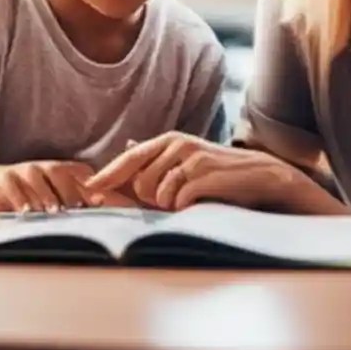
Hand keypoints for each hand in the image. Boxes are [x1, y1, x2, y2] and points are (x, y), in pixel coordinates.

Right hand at [0, 161, 98, 225]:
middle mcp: (25, 170)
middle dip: (48, 191)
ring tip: (28, 212)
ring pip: (11, 183)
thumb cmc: (31, 189)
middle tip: (56, 210)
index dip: (73, 185)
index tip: (85, 204)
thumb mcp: (54, 186)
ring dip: (20, 197)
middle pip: (38, 173)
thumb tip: (105, 200)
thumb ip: (78, 191)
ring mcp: (3, 179)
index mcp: (46, 169)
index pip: (61, 171)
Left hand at [86, 132, 350, 213]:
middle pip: (139, 184)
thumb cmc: (221, 175)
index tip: (87, 189)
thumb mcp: (188, 160)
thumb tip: (126, 146)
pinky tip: (200, 202)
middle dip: (151, 200)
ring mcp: (190, 158)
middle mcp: (176, 144)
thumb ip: (157, 158)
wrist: (263, 177)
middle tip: (176, 200)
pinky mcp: (203, 173)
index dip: (106, 176)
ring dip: (169, 206)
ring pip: (156, 194)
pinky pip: (176, 200)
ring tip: (190, 200)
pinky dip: (184, 208)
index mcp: (168, 141)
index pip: (128, 160)